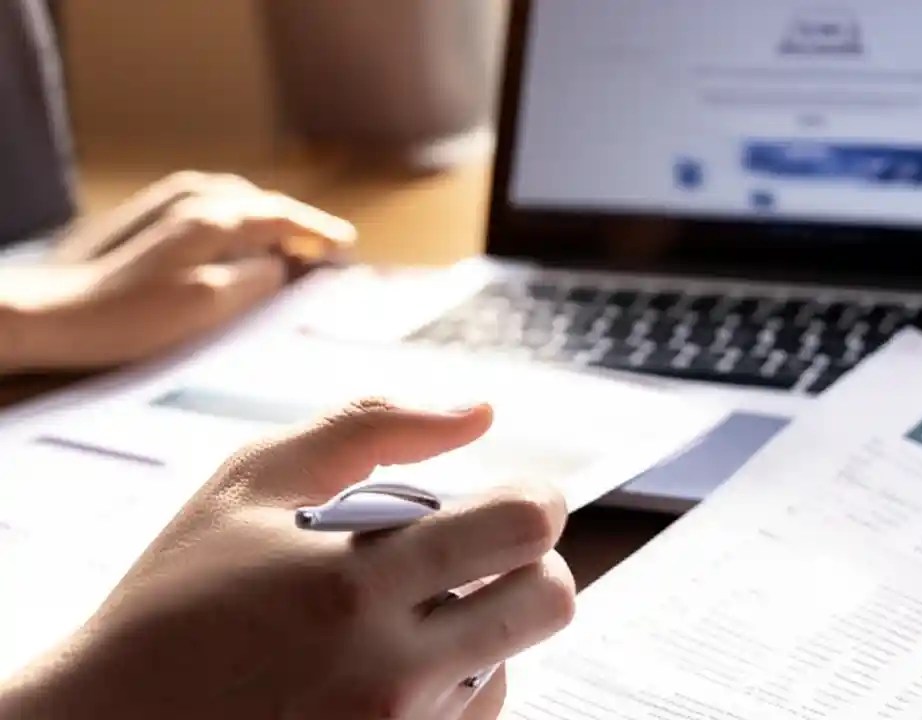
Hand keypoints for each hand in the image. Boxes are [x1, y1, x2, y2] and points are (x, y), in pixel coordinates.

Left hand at [0, 171, 355, 371]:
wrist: (46, 312)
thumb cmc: (128, 317)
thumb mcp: (208, 306)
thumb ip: (257, 281)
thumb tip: (285, 266)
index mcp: (215, 217)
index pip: (285, 217)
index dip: (320, 233)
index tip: (348, 247)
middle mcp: (193, 197)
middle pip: (262, 203)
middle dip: (296, 224)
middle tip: (324, 248)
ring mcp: (164, 201)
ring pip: (234, 201)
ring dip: (264, 220)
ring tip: (284, 244)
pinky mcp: (141, 216)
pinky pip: (207, 207)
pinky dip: (234, 221)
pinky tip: (231, 240)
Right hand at [0, 400, 575, 719]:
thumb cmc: (174, 600)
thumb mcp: (250, 483)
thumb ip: (371, 428)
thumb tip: (479, 411)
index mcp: (355, 581)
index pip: (523, 526)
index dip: (536, 499)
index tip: (516, 497)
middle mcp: (388, 671)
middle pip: (548, 601)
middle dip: (530, 564)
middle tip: (480, 554)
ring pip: (510, 660)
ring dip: (481, 627)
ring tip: (399, 617)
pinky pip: (474, 716)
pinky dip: (453, 683)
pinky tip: (390, 665)